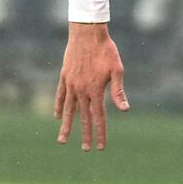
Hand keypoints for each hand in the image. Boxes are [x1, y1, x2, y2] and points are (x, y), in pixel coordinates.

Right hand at [54, 23, 128, 150]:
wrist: (87, 33)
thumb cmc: (106, 51)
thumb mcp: (117, 70)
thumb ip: (118, 91)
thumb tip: (125, 110)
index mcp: (96, 90)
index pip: (99, 117)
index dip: (100, 133)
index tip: (101, 147)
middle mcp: (81, 90)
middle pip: (83, 117)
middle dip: (85, 134)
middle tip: (85, 150)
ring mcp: (71, 84)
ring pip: (68, 110)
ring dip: (66, 126)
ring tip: (62, 141)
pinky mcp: (64, 77)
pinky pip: (61, 96)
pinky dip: (59, 107)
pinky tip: (57, 116)